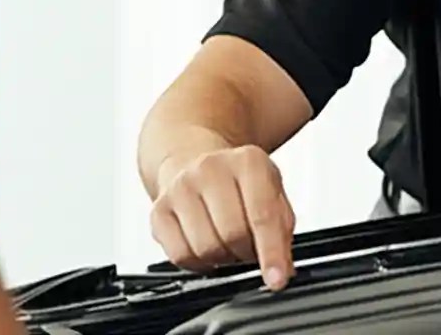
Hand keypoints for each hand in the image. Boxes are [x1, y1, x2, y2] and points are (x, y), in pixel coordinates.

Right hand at [149, 146, 295, 289]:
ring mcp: (180, 188)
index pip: (262, 215)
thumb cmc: (239, 183)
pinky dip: (199, 263)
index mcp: (247, 161)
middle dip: (246, 253)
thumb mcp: (272, 193)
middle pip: (233, 234)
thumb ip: (281, 230)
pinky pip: (180, 255)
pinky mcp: (158, 210)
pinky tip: (206, 247)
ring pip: (205, 248)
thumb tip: (281, 270)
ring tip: (228, 244)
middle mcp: (210, 169)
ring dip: (222, 259)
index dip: (271, 253)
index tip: (277, 278)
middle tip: (249, 248)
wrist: (194, 161)